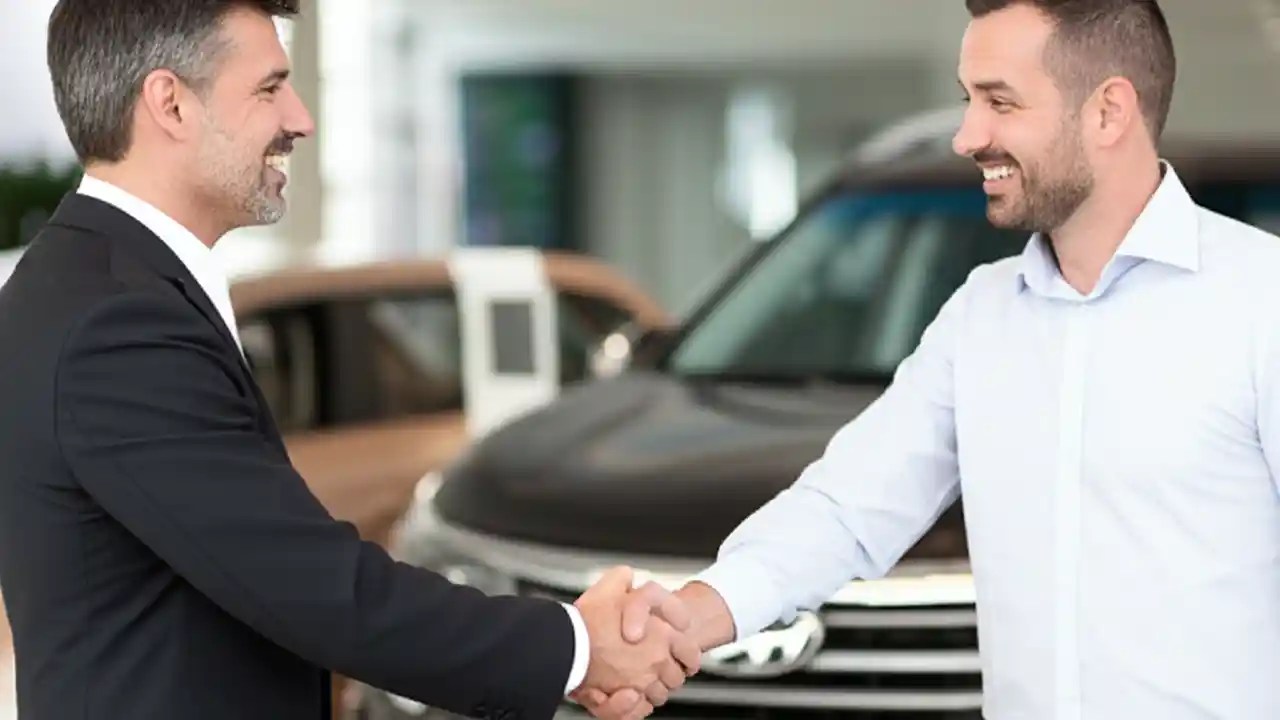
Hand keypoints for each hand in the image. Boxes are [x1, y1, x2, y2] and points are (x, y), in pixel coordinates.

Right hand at [570, 567, 700, 718]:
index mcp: (662, 634)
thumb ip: (626, 578)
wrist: (565, 646)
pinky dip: (638, 707)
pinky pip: (641, 710)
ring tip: (642, 681)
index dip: (688, 654)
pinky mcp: (625, 701)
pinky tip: (630, 696)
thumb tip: (629, 578)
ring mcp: (642, 683)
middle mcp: (656, 660)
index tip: (684, 656)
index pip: (690, 651)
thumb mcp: (610, 585)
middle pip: (676, 677)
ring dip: (654, 689)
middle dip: (670, 673)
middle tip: (659, 668)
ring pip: (659, 694)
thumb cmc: (587, 620)